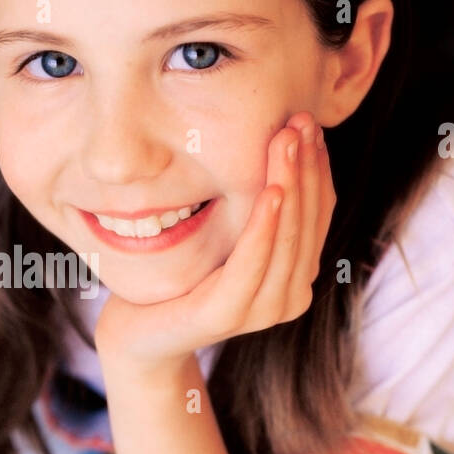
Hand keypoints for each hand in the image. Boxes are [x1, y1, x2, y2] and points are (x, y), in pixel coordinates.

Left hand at [94, 113, 335, 375]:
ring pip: (287, 239)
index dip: (317, 168)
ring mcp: (261, 310)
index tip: (309, 122)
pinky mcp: (227, 316)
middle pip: (307, 222)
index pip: (317, 213)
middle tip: (301, 121)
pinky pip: (253, 263)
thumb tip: (280, 140)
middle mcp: (289, 295)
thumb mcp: (227, 233)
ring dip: (291, 186)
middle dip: (307, 168)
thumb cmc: (182, 276)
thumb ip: (257, 206)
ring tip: (287, 144)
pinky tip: (271, 192)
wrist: (135, 331)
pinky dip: (265, 227)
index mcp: (295, 274)